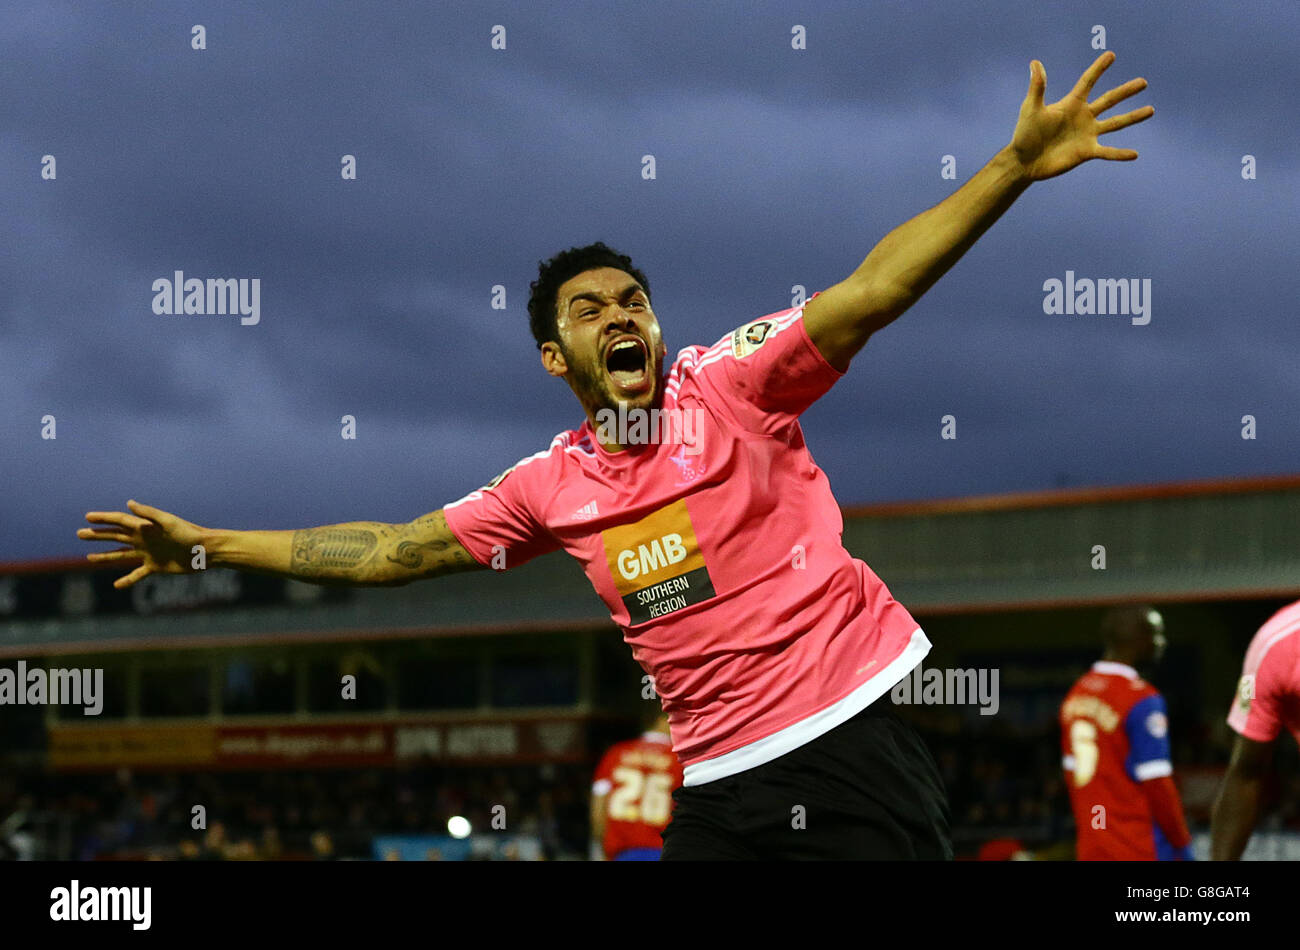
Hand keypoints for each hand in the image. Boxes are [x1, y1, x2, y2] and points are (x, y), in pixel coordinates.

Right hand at [78, 499, 207, 588]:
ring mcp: (148, 553)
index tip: (87, 518)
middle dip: (98, 535)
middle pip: (115, 537)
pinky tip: (116, 585)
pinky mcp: (155, 567)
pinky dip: (127, 580)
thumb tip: (129, 503)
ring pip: (121, 555)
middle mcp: (143, 539)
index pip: (119, 521)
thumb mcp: (169, 521)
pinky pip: (137, 574)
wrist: (205, 551)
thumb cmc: (189, 533)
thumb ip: (149, 514)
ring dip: (105, 556)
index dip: (103, 519)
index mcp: (145, 527)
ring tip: (88, 558)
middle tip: (80, 533)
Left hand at [1009, 51, 1152, 180]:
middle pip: (1109, 100)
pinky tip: (1135, 154)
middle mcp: (1083, 117)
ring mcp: (1087, 134)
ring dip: (1133, 117)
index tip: (1111, 55)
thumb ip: (1037, 87)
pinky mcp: (1086, 152)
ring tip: (1151, 110)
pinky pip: (1107, 152)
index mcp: (1071, 104)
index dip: (1098, 69)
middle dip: (1126, 91)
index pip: (1088, 82)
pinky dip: (1119, 154)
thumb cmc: (1025, 134)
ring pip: (1115, 124)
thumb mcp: (1031, 108)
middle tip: (1143, 82)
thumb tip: (1035, 62)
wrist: (1025, 161)